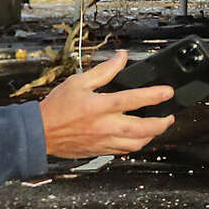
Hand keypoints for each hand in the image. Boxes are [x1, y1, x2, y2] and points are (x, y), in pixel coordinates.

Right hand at [38, 50, 174, 159]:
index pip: (133, 100)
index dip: (154, 95)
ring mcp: (103, 141)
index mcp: (100, 106)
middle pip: (142, 129)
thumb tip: (120, 57)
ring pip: (135, 144)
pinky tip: (138, 138)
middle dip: (161, 123)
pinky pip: (123, 151)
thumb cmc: (56, 108)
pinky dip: (135, 145)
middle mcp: (104, 126)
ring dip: (151, 136)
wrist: (39, 133)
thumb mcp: (78, 82)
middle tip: (169, 116)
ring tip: (158, 127)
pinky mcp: (100, 151)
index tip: (168, 92)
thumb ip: (103, 71)